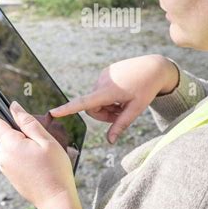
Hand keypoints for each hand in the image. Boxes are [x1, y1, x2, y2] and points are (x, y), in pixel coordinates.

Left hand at [0, 101, 80, 208]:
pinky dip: (24, 156)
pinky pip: (14, 157)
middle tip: (40, 141)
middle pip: (6, 134)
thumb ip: (28, 122)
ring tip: (41, 156)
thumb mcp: (46, 141)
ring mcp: (5, 167)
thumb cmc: (55, 170)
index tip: (1, 105)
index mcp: (10, 144)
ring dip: (24, 145)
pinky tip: (38, 165)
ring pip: (11, 146)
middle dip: (20, 132)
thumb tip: (14, 107)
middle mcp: (3, 156)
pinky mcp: (10, 174)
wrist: (55, 198)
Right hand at [49, 54, 179, 143]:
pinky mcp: (105, 73)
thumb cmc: (147, 89)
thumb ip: (121, 125)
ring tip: (125, 103)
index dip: (67, 109)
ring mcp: (102, 76)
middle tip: (121, 115)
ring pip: (97, 100)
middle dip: (104, 114)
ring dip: (108, 106)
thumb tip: (109, 141)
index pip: (84, 103)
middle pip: (92, 107)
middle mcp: (101, 81)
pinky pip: (102, 91)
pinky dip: (110, 97)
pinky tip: (124, 93)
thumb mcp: (136, 109)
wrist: (154, 67)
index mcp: (108, 91)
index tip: (53, 112)